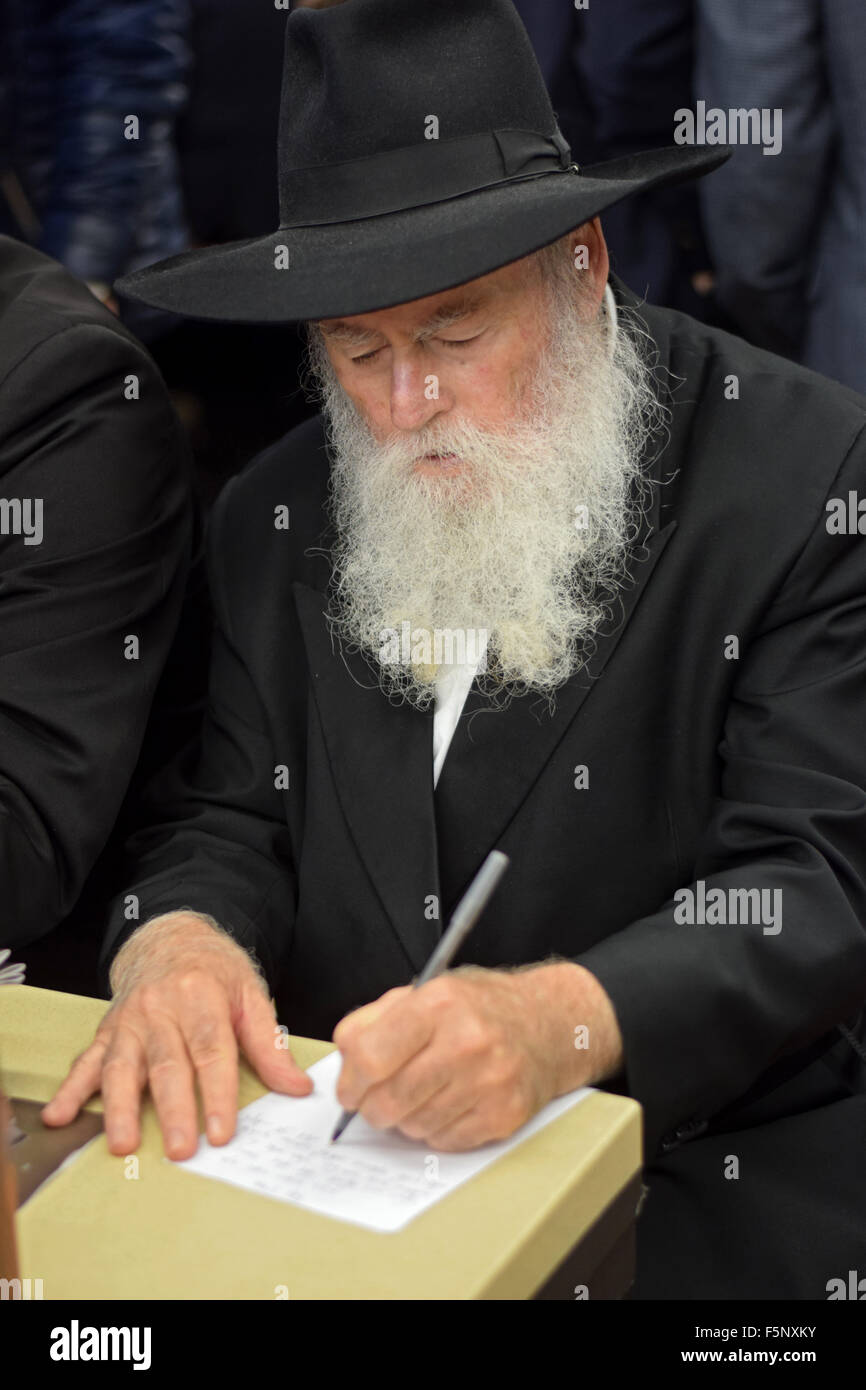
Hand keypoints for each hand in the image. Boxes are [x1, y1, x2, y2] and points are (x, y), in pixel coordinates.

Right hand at [41, 913, 311, 1158]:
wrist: (169, 938)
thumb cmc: (214, 971)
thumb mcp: (249, 994)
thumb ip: (270, 1044)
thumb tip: (297, 1088)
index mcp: (202, 995)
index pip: (212, 1049)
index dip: (217, 1093)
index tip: (221, 1132)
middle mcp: (161, 1007)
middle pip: (168, 1063)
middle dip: (173, 1109)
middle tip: (180, 1149)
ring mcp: (130, 1020)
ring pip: (123, 1066)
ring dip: (120, 1108)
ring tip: (122, 1144)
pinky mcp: (108, 1030)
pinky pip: (87, 1061)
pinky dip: (71, 1089)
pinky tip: (59, 1115)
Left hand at [332, 961, 621, 1150]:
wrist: (548, 1025)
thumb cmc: (479, 1009)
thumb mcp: (425, 991)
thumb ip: (375, 1019)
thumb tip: (344, 1061)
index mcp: (439, 1003)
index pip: (370, 1056)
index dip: (350, 1080)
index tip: (350, 1087)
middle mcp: (466, 1041)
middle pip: (387, 1100)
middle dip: (372, 1107)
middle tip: (377, 1099)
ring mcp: (489, 1082)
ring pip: (412, 1127)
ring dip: (406, 1118)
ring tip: (422, 1093)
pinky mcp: (503, 1115)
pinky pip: (443, 1142)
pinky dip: (435, 1130)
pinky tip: (448, 1104)